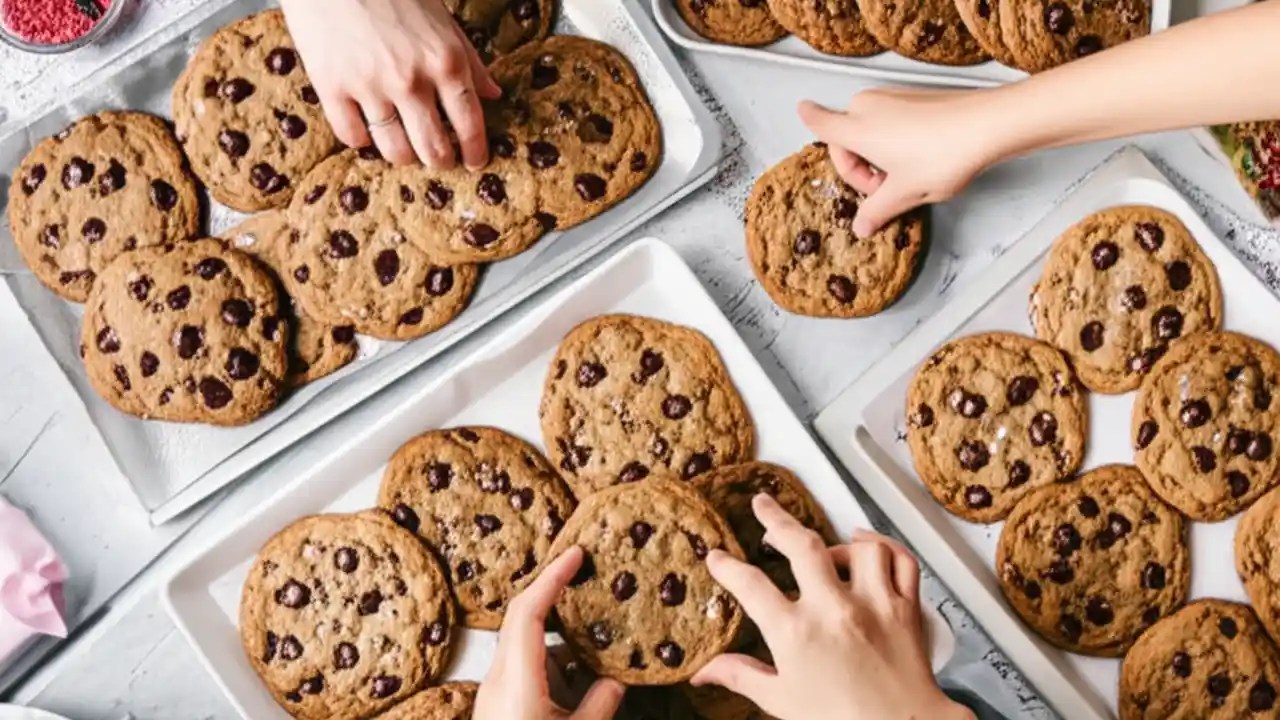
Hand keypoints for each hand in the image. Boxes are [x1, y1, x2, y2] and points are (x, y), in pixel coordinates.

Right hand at [281, 0, 501, 168]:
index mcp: (446, 61)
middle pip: (434, 148)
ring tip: (404, 148)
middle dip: (441, 161)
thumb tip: (494, 93)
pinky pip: (353, 137)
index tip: (475, 162)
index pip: (470, 124)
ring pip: (395, 150)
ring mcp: (370, 87)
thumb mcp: (442, 18)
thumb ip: (469, 59)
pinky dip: (362, 139)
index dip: (476, 151)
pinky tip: (366, 128)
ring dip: (403, 156)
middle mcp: (412, 81)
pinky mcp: (332, 87)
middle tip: (439, 159)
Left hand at [474, 546, 624, 719]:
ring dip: (557, 636)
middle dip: (552, 591)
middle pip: (521, 617)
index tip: (574, 554)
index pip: (528, 612)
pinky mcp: (495, 703)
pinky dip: (550, 660)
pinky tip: (577, 678)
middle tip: (582, 569)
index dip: (551, 578)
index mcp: (517, 681)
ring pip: (524, 643)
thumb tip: (617, 680)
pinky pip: (522, 665)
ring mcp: (493, 690)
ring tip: (592, 633)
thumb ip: (599, 704)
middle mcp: (498, 679)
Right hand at [691, 495, 972, 719]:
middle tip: (762, 505)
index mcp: (796, 633)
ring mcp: (873, 603)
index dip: (727, 567)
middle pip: (801, 544)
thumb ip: (742, 676)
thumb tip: (704, 672)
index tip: (718, 557)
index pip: (750, 585)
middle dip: (775, 519)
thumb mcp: (782, 700)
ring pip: (857, 548)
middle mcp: (834, 610)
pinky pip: (900, 560)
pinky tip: (868, 545)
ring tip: (822, 548)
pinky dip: (885, 547)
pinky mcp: (905, 607)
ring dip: (837, 544)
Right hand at [798, 88, 1002, 237]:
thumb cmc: (941, 156)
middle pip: (846, 135)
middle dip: (857, 165)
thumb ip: (876, 210)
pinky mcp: (915, 97)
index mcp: (857, 129)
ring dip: (876, 154)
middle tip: (881, 189)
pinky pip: (890, 120)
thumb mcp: (904, 193)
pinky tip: (918, 159)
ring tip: (903, 178)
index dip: (810, 118)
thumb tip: (860, 226)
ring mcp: (893, 98)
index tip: (802, 109)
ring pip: (870, 128)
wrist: (988, 125)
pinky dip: (893, 140)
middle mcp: (869, 107)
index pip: (822, 122)